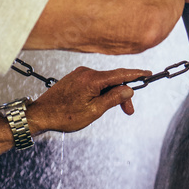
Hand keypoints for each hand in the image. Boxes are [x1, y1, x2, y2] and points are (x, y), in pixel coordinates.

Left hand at [26, 66, 151, 134]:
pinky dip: (102, 91)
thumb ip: (113, 98)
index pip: (120, 73)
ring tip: (113, 109)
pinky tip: (100, 103)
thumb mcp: (94, 111)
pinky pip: (95, 82)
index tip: (148, 73)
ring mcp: (80, 74)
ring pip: (104, 82)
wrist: (40, 115)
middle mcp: (86, 73)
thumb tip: (128, 89)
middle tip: (128, 111)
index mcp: (92, 79)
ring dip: (112, 94)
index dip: (136, 73)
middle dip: (123, 94)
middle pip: (113, 79)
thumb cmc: (65, 116)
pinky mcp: (75, 78)